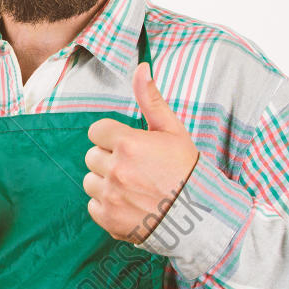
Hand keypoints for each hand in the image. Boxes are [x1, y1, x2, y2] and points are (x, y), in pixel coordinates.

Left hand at [84, 62, 200, 243]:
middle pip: (92, 156)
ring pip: (90, 181)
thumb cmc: (187, 170)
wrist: (198, 215)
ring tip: (132, 186)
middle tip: (135, 168)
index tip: (129, 146)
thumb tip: (140, 68)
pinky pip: (93, 206)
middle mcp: (115, 170)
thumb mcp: (172, 130)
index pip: (97, 132)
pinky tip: (129, 204)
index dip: (112, 138)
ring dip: (105, 183)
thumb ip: (150, 99)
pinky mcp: (108, 219)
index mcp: (128, 144)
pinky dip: (107, 206)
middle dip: (109, 159)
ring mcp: (110, 196)